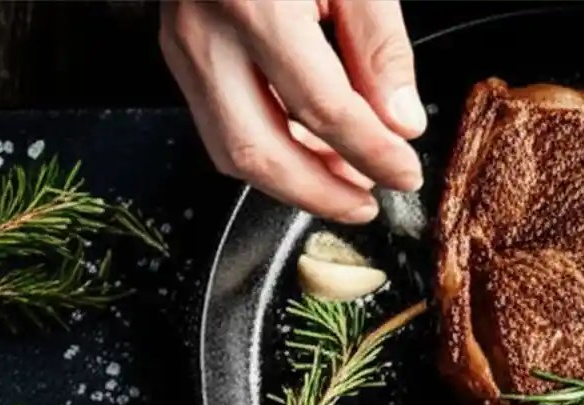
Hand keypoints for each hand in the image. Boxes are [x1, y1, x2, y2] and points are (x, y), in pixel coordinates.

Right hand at [160, 0, 425, 223]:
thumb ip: (381, 47)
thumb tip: (399, 124)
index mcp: (256, 3)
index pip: (324, 110)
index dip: (372, 155)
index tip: (406, 174)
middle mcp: (205, 30)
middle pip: (258, 150)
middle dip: (319, 194)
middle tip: (369, 204)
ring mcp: (179, 40)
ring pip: (228, 145)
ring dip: (292, 178)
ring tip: (347, 181)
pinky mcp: (177, 45)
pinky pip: (219, 118)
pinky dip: (270, 144)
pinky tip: (312, 146)